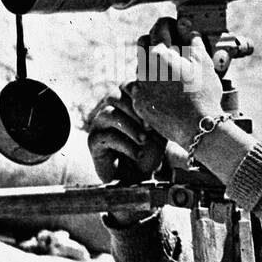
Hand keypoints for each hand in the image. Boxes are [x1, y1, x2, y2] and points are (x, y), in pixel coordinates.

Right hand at [86, 88, 168, 224]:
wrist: (139, 175)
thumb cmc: (150, 150)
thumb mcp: (159, 130)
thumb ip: (159, 112)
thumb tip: (168, 95)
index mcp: (123, 104)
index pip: (125, 86)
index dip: (138, 93)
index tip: (155, 107)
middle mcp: (108, 110)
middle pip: (113, 96)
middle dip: (134, 109)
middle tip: (150, 126)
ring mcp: (98, 125)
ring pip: (108, 114)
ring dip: (130, 126)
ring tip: (144, 140)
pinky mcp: (93, 142)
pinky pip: (107, 137)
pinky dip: (126, 145)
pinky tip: (138, 153)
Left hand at [124, 17, 223, 148]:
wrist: (198, 128)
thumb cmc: (204, 94)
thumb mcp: (204, 63)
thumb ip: (193, 41)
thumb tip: (186, 26)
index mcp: (160, 53)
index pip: (159, 27)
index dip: (169, 23)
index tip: (176, 27)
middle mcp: (144, 67)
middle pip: (143, 43)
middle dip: (156, 40)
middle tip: (172, 47)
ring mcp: (139, 85)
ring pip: (141, 65)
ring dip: (153, 63)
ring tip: (171, 72)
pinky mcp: (138, 102)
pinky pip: (140, 87)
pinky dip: (150, 84)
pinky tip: (166, 90)